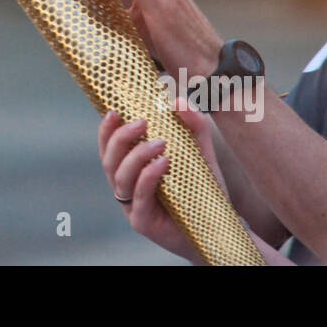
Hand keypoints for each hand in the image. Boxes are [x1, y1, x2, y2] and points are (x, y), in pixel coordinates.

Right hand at [97, 100, 227, 263]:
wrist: (219, 226)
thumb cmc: (203, 190)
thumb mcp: (200, 153)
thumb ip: (193, 126)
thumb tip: (178, 100)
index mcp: (131, 171)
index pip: (109, 149)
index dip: (106, 130)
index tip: (115, 111)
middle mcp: (126, 187)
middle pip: (109, 160)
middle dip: (121, 138)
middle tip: (142, 123)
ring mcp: (131, 206)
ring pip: (120, 176)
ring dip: (136, 155)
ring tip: (160, 142)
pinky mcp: (142, 222)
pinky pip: (138, 196)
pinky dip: (148, 176)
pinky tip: (164, 163)